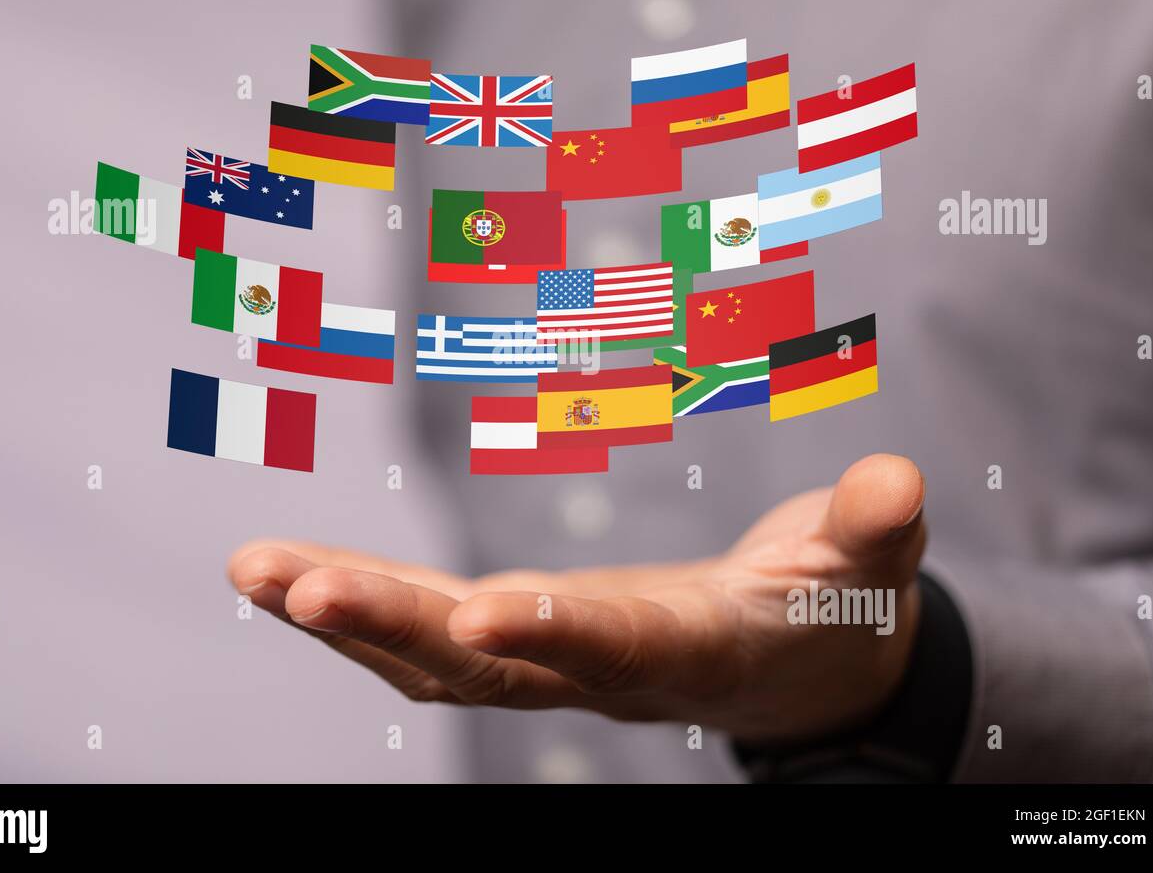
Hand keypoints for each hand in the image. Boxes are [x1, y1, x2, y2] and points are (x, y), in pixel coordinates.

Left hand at [227, 453, 926, 743]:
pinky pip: (430, 636)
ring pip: (438, 660)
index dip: (562, 632)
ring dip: (347, 619)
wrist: (794, 665)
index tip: (485, 608)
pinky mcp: (527, 642)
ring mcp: (556, 665)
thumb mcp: (867, 568)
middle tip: (295, 587)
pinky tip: (291, 576)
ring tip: (254, 571)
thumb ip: (874, 530)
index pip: (622, 647)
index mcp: (698, 652)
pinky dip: (360, 608)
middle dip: (396, 627)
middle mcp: (607, 672)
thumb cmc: (834, 607)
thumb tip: (898, 480)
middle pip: (494, 666)